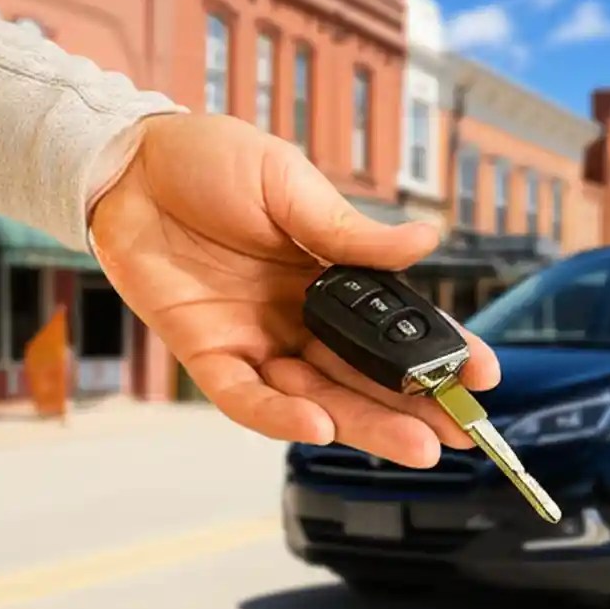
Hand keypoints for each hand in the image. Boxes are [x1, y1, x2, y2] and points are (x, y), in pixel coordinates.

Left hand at [90, 114, 498, 467]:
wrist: (126, 164)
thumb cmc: (210, 162)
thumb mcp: (290, 184)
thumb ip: (350, 231)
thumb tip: (428, 239)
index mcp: (331, 273)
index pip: (396, 324)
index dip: (440, 353)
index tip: (483, 376)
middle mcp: (301, 315)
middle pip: (366, 375)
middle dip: (415, 408)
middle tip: (463, 435)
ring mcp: (257, 339)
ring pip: (319, 397)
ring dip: (365, 425)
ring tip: (417, 447)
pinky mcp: (207, 353)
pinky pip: (247, 398)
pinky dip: (281, 416)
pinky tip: (321, 427)